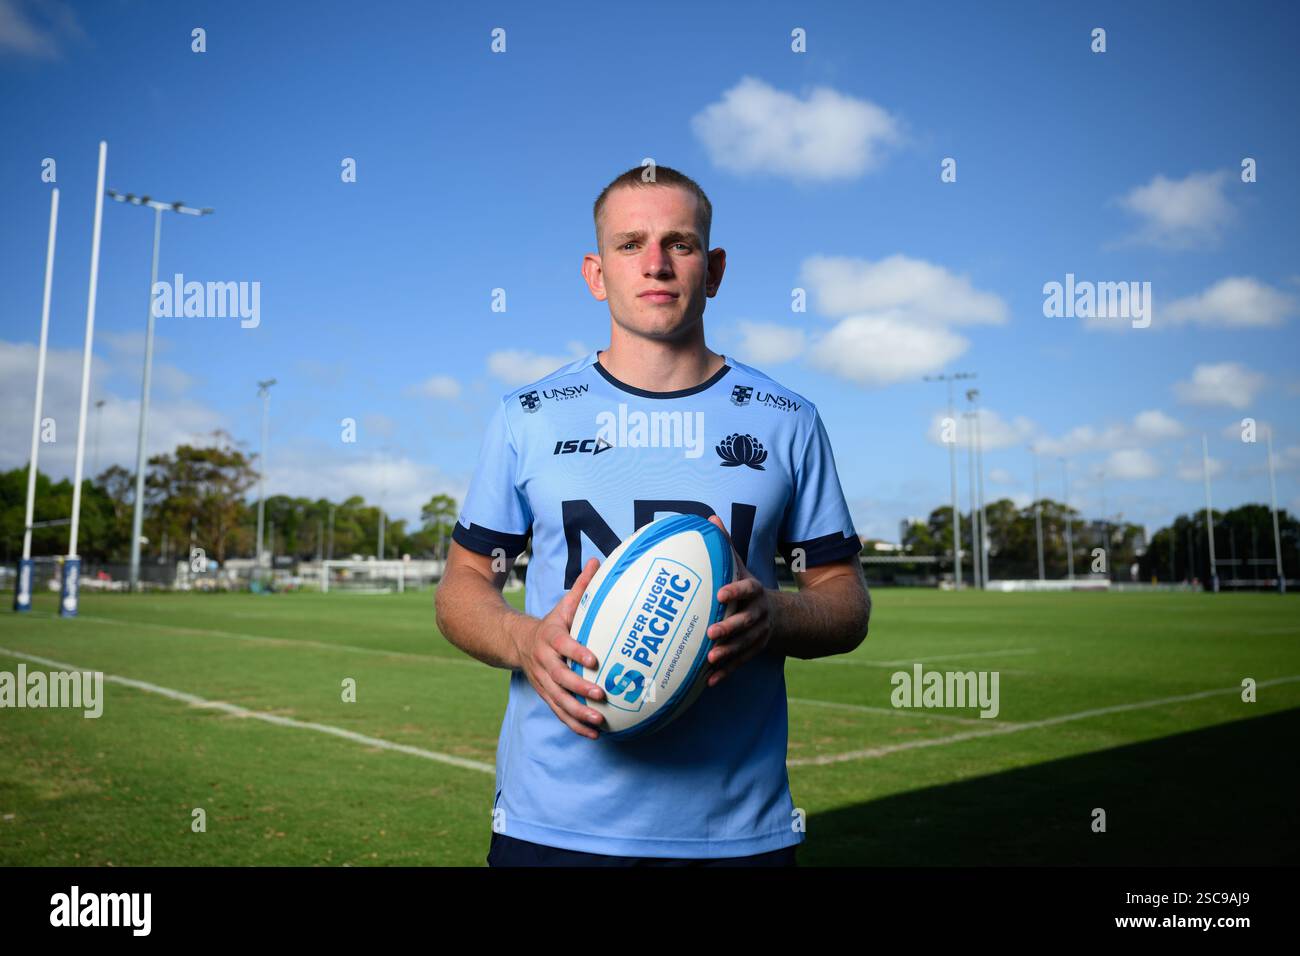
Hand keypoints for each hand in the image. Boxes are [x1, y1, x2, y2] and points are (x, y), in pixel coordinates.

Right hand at [510, 557, 607, 738]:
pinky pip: (559, 712)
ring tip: (599, 720)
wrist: (515, 642)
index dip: (577, 652)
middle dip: (580, 688)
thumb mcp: (563, 605)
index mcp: (551, 638)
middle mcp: (545, 662)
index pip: (564, 646)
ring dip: (578, 712)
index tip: (594, 659)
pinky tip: (593, 733)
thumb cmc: (551, 623)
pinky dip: (574, 724)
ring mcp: (544, 681)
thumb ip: (581, 587)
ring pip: (559, 700)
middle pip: (561, 677)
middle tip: (600, 695)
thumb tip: (597, 560)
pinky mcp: (546, 694)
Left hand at [704, 515, 772, 686]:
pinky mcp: (754, 650)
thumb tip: (710, 518)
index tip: (720, 593)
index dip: (735, 590)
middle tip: (710, 632)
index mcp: (755, 591)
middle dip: (729, 627)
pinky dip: (727, 672)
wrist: (782, 615)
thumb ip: (726, 547)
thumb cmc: (749, 589)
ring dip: (728, 653)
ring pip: (745, 645)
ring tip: (710, 659)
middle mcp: (759, 613)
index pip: (747, 589)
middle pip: (746, 621)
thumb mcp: (742, 567)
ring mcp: (759, 634)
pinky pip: (741, 662)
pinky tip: (710, 681)